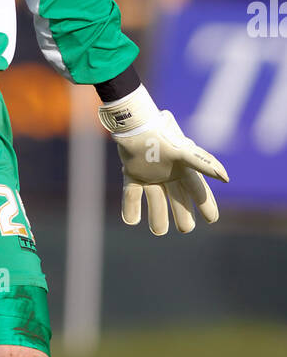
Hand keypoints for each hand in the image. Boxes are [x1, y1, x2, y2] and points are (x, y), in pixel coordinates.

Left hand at [98, 86, 228, 235]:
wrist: (135, 126)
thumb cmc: (162, 138)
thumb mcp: (184, 152)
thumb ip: (203, 164)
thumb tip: (225, 178)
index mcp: (183, 169)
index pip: (197, 190)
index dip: (206, 204)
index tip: (212, 219)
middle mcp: (168, 173)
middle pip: (178, 199)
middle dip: (183, 214)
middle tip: (186, 228)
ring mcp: (150, 174)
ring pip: (155, 199)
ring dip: (157, 215)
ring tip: (158, 230)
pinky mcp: (132, 173)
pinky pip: (132, 194)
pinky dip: (130, 207)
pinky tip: (131, 221)